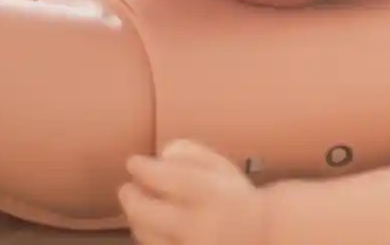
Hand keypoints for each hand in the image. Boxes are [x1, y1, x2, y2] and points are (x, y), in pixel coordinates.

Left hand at [120, 140, 263, 244]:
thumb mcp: (223, 170)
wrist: (262, 236)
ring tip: (139, 205)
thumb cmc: (239, 200)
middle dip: (130, 198)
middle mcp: (198, 226)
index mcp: (211, 195)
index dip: (144, 169)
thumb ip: (193, 156)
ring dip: (136, 219)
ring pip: (146, 236)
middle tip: (126, 187)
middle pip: (146, 212)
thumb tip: (163, 154)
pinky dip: (148, 237)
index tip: (134, 162)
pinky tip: (150, 227)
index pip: (166, 179)